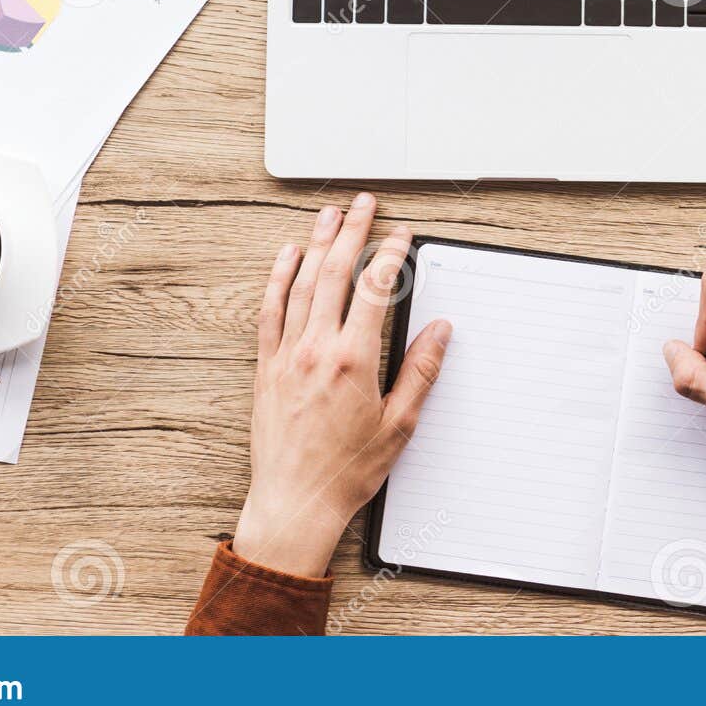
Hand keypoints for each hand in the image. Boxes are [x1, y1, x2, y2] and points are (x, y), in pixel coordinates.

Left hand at [232, 194, 450, 575]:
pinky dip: (278, 279)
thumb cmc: (346, 471)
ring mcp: (286, 355)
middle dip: (352, 232)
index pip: (374, 289)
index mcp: (353, 360)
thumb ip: (421, 372)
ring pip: (302, 284)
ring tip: (329, 215)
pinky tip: (286, 257)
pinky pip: (270, 310)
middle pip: (336, 273)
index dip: (390, 255)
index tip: (401, 236)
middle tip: (364, 204)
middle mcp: (316, 349)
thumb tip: (439, 332)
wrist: (295, 501)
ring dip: (316, 244)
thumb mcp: (399, 425)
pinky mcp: (266, 367)